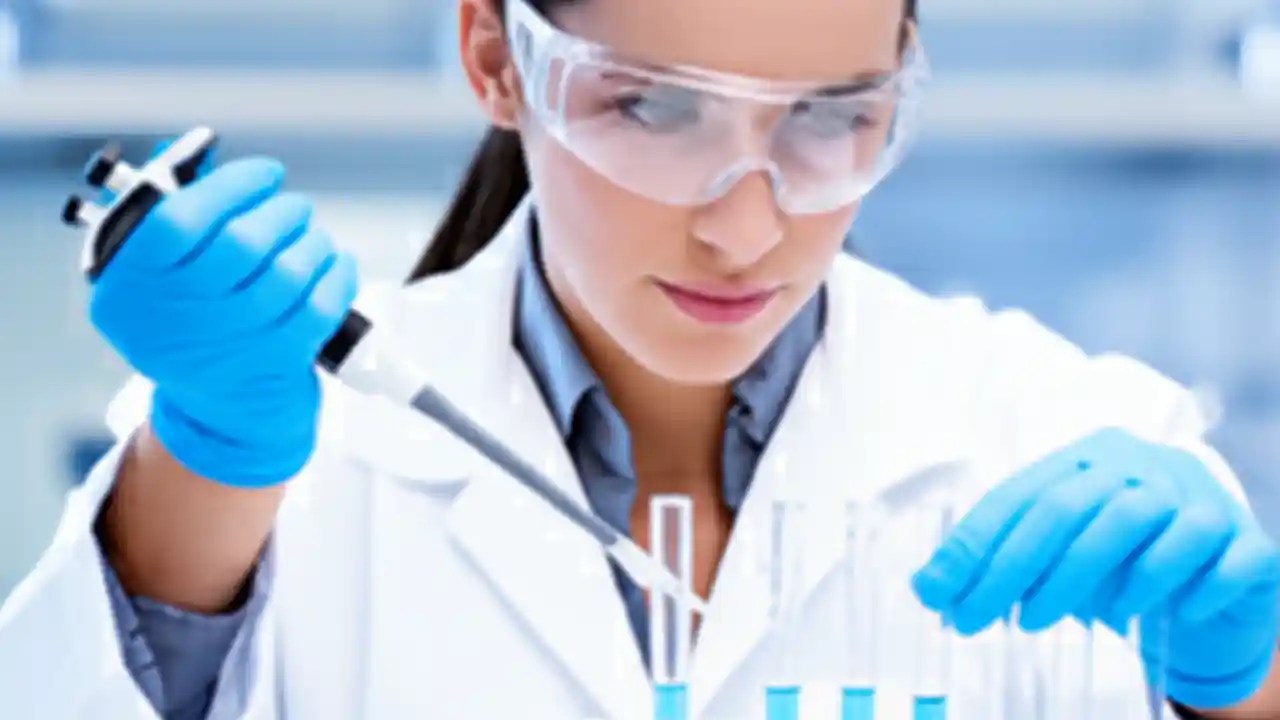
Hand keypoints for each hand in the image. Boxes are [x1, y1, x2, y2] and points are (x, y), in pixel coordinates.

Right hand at [89, 157, 357, 486]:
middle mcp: (176, 317)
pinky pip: (322, 303)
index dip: (230, 186)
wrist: (220, 416)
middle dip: (281, 212)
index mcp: (133, 287)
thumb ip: (170, 220)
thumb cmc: (191, 330)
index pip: (177, 219)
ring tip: (313, 239)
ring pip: (289, 271)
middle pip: (241, 242)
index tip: (263, 174)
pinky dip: (338, 274)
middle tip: (293, 208)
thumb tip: (203, 160)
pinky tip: (335, 264)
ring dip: (313, 242)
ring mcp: (229, 343)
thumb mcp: (154, 282)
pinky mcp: (277, 360)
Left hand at [911, 428, 1279, 709]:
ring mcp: (1200, 497)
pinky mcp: (1246, 541)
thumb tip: (927, 588)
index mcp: (1090, 458)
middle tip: (976, 621)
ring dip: (1090, 580)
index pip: (1020, 497)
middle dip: (1013, 571)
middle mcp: (1144, 465)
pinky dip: (1190, 592)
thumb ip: (1000, 561)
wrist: (1217, 578)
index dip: (973, 548)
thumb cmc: (1122, 560)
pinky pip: (1222, 560)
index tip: (936, 596)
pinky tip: (1167, 619)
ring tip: (1054, 620)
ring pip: (1138, 524)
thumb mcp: (1056, 556)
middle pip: (1068, 509)